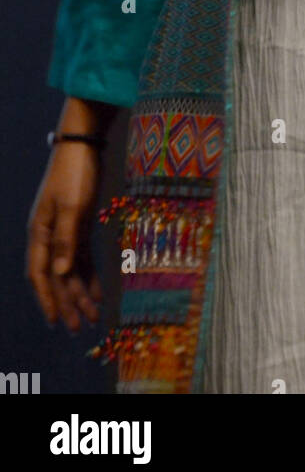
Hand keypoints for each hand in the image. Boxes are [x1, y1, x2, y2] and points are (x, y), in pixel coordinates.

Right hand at [26, 142, 103, 331]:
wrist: (83, 143)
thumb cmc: (75, 172)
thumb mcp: (73, 206)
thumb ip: (66, 239)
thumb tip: (60, 273)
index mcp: (40, 232)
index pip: (40, 273)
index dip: (47, 299)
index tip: (56, 321)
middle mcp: (49, 235)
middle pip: (57, 276)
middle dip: (68, 302)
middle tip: (80, 327)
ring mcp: (64, 229)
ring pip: (71, 268)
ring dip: (80, 292)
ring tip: (92, 316)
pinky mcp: (79, 223)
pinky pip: (83, 255)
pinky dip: (90, 273)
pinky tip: (97, 290)